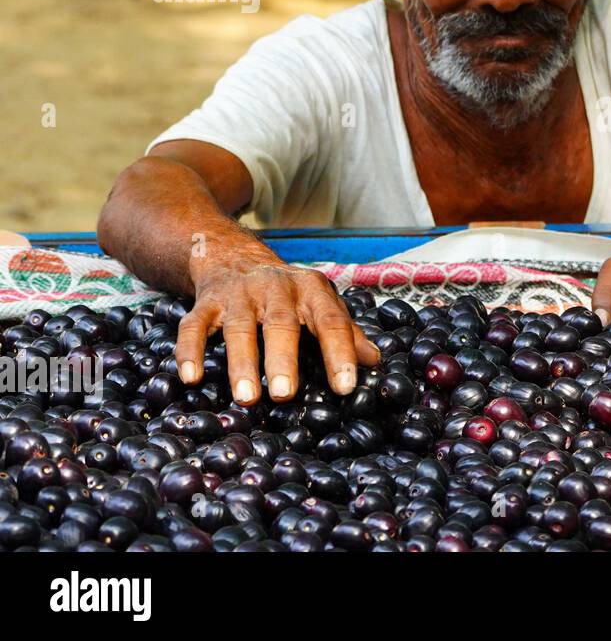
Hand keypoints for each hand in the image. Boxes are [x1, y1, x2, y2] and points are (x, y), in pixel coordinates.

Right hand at [177, 254, 379, 404]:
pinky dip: (190, 351)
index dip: (339, 353)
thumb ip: (347, 332)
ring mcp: (238, 294)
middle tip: (285, 394)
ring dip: (242, 363)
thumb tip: (375, 361)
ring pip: (239, 328)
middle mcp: (276, 288)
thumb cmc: (288, 294)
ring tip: (247, 398)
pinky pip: (194, 327)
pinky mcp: (205, 302)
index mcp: (311, 290)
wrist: (234, 256)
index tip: (345, 387)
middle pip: (281, 324)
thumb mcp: (321, 304)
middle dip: (283, 359)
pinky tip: (192, 378)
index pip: (331, 321)